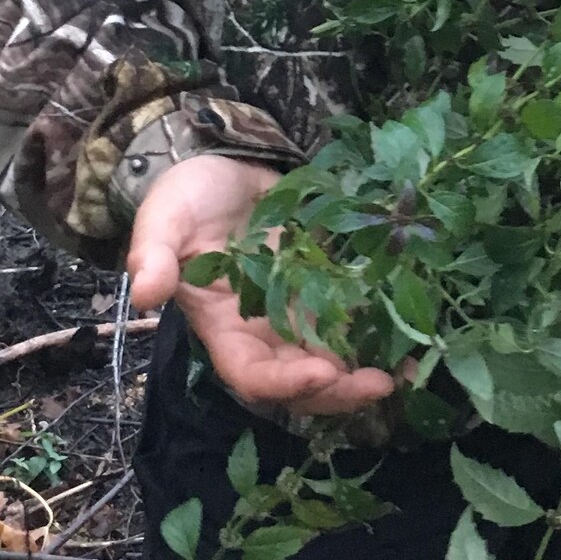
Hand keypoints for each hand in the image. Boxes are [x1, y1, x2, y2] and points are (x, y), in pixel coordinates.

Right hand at [126, 154, 396, 418]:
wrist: (222, 168)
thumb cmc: (186, 196)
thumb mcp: (164, 218)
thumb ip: (153, 254)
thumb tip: (143, 292)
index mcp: (220, 325)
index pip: (250, 374)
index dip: (283, 383)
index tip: (321, 374)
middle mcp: (261, 331)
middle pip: (300, 381)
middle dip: (339, 391)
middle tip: (381, 383)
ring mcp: (296, 313)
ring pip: (333, 360)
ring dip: (367, 372)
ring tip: (410, 370)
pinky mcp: (324, 290)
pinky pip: (353, 323)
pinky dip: (381, 334)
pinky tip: (417, 339)